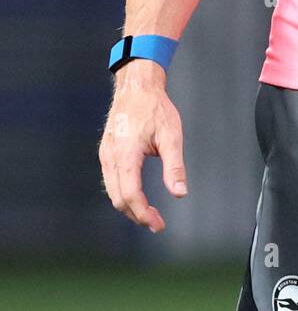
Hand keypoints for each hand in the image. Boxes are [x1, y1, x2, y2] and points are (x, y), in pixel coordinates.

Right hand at [98, 61, 186, 231]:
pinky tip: (137, 196)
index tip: (158, 224)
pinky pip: (110, 180)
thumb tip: (179, 193)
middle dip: (136, 215)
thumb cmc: (155, 108)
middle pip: (118, 198)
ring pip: (112, 191)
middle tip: (157, 223)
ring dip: (129, 206)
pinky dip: (122, 193)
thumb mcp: (171, 136)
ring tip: (149, 214)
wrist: (136, 87)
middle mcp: (111, 156)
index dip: (143, 213)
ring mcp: (105, 154)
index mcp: (126, 154)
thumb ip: (174, 166)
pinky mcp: (106, 151)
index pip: (130, 194)